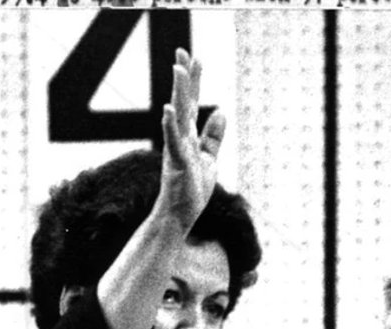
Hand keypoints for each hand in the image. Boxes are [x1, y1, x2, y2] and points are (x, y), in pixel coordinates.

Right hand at [158, 48, 225, 231]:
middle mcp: (180, 137)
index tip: (195, 58)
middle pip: (183, 101)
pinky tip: (169, 110)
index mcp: (188, 135)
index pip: (191, 102)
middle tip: (183, 51)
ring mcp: (177, 148)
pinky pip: (172, 141)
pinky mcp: (177, 163)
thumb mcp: (208, 158)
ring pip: (177, 115)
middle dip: (184, 77)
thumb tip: (221, 111)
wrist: (181, 214)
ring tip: (178, 70)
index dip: (194, 81)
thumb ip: (213, 136)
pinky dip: (170, 125)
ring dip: (178, 92)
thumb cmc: (191, 188)